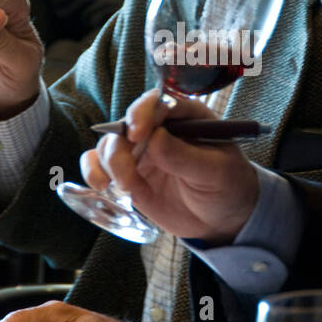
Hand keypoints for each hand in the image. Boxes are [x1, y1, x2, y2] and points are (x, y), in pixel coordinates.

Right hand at [81, 89, 259, 243]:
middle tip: (126, 174)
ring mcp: (141, 151)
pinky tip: (101, 185)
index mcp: (186, 117)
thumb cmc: (228, 186)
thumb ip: (185, 156)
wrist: (222, 219)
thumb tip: (154, 139)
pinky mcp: (128, 172)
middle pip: (127, 124)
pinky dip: (93, 171)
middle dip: (120, 146)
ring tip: (127, 187)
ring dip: (108, 163)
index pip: (158, 103)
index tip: (137, 134)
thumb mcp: (215, 172)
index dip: (142, 113)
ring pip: (110, 144)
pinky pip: (100, 164)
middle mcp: (159, 129)